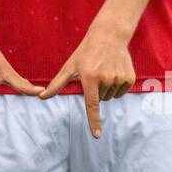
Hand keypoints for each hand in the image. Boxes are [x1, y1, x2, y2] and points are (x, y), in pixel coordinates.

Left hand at [40, 21, 135, 138]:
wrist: (110, 36)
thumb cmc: (86, 52)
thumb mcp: (70, 66)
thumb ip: (57, 84)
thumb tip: (41, 97)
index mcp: (90, 78)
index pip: (91, 105)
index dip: (93, 121)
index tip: (97, 136)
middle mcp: (106, 79)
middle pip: (100, 100)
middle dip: (96, 91)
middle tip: (95, 73)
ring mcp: (119, 79)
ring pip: (110, 96)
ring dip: (106, 88)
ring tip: (104, 70)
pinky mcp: (129, 78)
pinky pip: (121, 92)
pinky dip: (117, 85)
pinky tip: (114, 70)